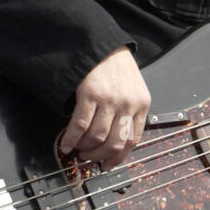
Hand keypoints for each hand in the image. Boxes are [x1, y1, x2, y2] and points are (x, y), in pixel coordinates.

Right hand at [58, 46, 150, 165]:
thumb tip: (116, 141)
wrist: (102, 45)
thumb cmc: (117, 68)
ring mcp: (109, 99)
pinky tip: (66, 144)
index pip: (134, 140)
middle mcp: (128, 104)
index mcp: (142, 104)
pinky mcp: (90, 94)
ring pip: (98, 137)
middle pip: (115, 143)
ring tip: (78, 149)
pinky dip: (72, 139)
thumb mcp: (134, 90)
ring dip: (85, 148)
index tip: (108, 164)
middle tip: (89, 158)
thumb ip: (130, 112)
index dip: (118, 157)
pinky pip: (80, 125)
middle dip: (100, 156)